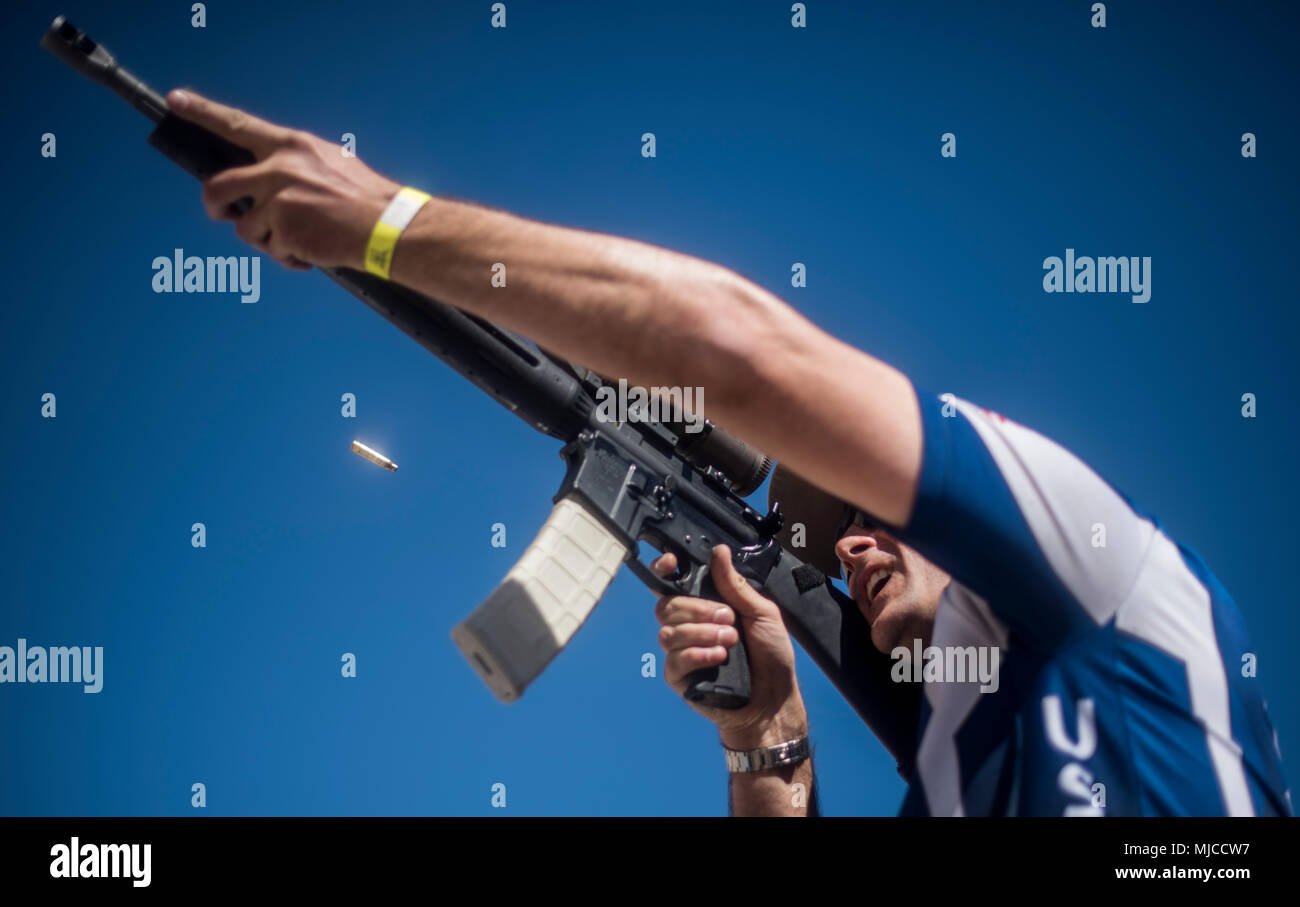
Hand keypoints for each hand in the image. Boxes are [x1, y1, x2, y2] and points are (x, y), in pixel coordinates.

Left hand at [165, 88, 401, 270]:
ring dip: (268, 240)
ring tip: (299, 240)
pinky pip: (272, 250)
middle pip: (218, 186)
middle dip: (215, 206)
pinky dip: (290, 257)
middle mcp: (279, 168)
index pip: (237, 124)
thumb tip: (266, 178)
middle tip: (223, 213)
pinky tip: (313, 253)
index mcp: (292, 146)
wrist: (389, 227)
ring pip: (246, 228)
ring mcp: (278, 200)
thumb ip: (294, 166)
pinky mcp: (283, 230)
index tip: (176, 100)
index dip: (203, 111)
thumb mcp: (330, 164)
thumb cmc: (366, 199)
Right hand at [652, 545, 806, 748]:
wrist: (773, 698)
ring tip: (730, 642)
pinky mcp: (679, 677)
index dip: (666, 570)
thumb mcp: (762, 613)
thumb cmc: (771, 655)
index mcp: (706, 605)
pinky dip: (697, 655)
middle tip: (729, 620)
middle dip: (698, 609)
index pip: (674, 583)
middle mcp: (689, 625)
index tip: (671, 562)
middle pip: (667, 605)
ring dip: (701, 633)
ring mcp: (681, 651)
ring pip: (668, 632)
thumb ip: (735, 585)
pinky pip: (674, 659)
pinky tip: (718, 658)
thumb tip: (719, 552)